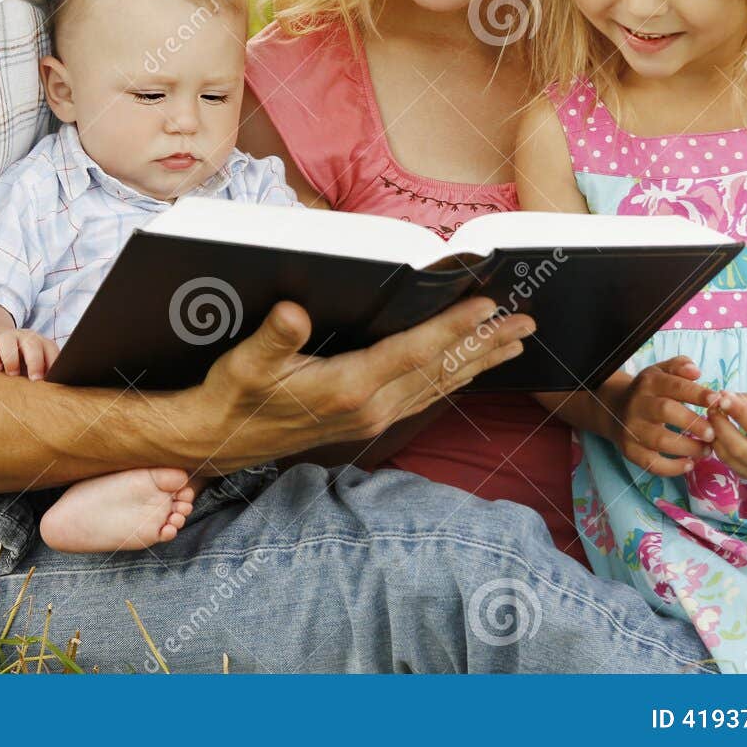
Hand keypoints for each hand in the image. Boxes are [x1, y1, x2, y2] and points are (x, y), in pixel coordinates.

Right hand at [0, 328, 59, 380]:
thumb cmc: (17, 365)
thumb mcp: (30, 370)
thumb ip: (41, 376)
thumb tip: (51, 393)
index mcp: (39, 343)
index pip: (50, 348)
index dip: (53, 362)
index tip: (51, 379)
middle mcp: (23, 337)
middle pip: (32, 343)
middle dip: (35, 361)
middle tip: (34, 379)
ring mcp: (3, 337)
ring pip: (7, 340)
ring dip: (11, 359)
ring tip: (12, 374)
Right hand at [187, 298, 533, 473]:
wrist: (220, 440)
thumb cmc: (233, 395)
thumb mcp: (245, 362)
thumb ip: (273, 338)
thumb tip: (293, 313)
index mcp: (348, 387)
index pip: (414, 352)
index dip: (452, 327)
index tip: (488, 306)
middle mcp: (370, 406)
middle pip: (440, 370)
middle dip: (485, 344)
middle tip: (527, 323)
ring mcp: (373, 417)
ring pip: (439, 385)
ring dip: (478, 362)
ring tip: (514, 343)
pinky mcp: (369, 420)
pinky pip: (425, 395)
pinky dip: (454, 377)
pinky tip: (469, 369)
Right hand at [610, 357, 715, 476]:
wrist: (613, 409)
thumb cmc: (648, 391)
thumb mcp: (661, 372)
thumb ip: (680, 366)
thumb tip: (696, 372)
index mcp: (649, 383)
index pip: (674, 385)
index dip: (696, 393)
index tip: (716, 400)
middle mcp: (638, 405)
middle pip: (665, 411)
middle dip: (692, 422)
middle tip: (713, 433)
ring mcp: (632, 429)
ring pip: (659, 441)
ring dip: (687, 448)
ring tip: (706, 450)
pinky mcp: (629, 450)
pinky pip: (650, 463)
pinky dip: (671, 468)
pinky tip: (689, 464)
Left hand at [705, 392, 746, 482]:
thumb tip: (721, 397)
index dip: (736, 411)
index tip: (721, 396)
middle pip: (739, 447)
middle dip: (720, 426)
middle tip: (711, 408)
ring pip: (730, 458)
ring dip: (716, 436)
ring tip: (713, 418)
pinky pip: (731, 464)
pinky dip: (720, 447)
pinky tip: (719, 433)